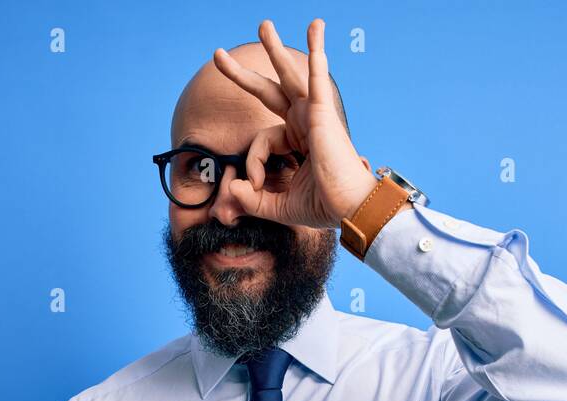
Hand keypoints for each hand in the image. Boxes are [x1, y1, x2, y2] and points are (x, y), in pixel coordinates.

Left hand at [213, 18, 378, 227]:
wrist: (347, 209)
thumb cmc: (321, 206)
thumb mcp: (277, 205)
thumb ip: (252, 200)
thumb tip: (232, 192)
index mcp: (296, 140)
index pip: (261, 141)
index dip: (253, 163)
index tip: (256, 185)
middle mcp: (303, 123)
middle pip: (268, 90)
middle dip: (243, 74)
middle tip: (218, 54)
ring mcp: (313, 116)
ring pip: (289, 76)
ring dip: (276, 50)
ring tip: (264, 26)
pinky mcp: (322, 115)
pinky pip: (316, 81)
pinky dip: (317, 57)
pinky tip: (316, 34)